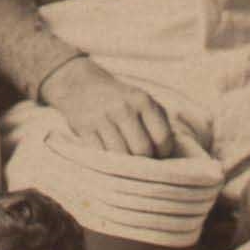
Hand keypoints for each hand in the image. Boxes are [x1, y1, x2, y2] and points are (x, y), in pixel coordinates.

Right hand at [45, 55, 180, 159]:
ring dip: (125, 164)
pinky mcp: (84, 128)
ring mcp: (102, 118)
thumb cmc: (120, 98)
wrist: (80, 84)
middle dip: (143, 161)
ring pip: (121, 155)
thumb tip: (169, 154)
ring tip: (125, 161)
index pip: (162, 138)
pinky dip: (107, 161)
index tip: (158, 155)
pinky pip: (101, 154)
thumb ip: (159, 122)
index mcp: (143, 101)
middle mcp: (123, 108)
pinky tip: (109, 157)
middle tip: (141, 162)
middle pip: (142, 150)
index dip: (163, 153)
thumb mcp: (143, 101)